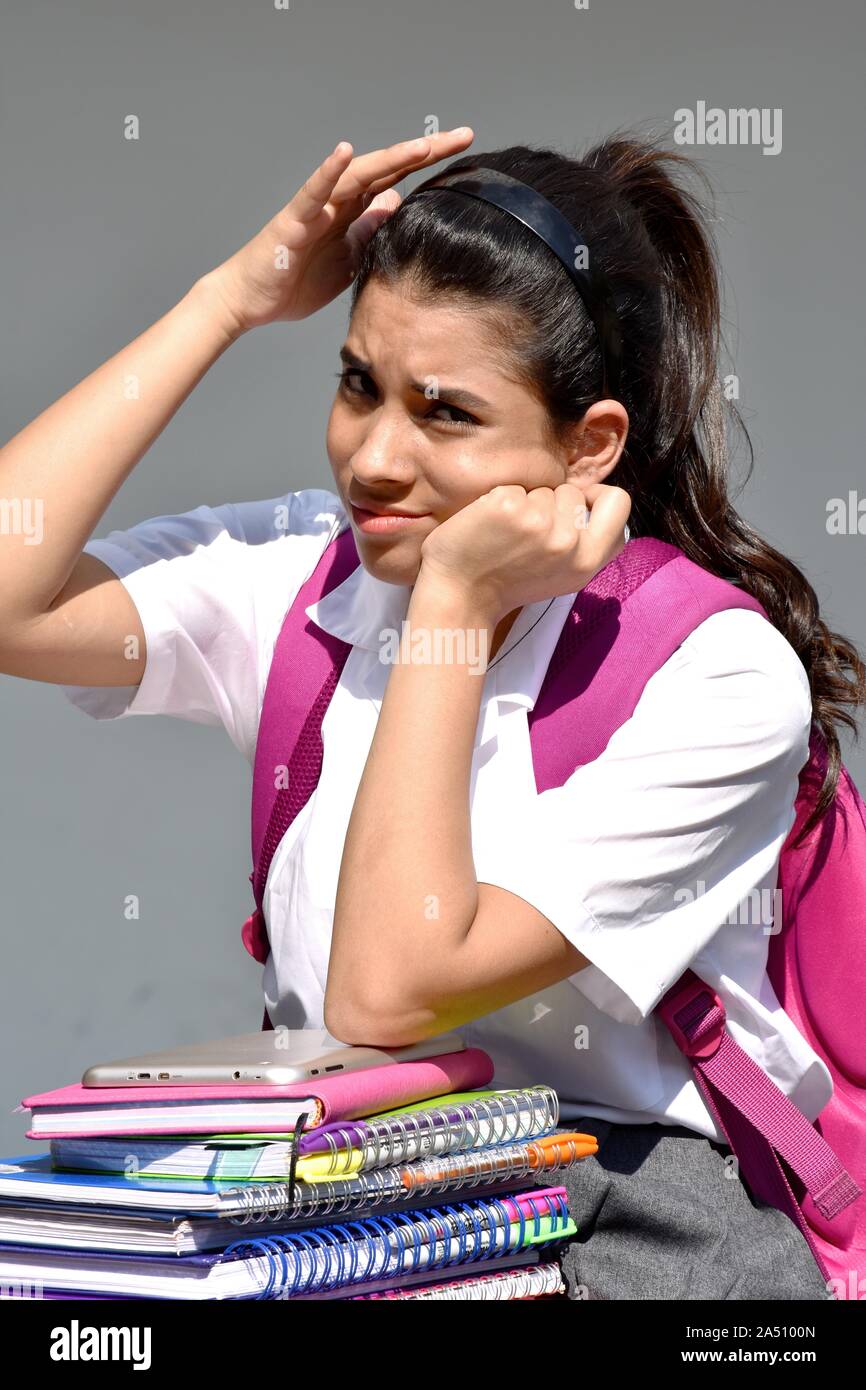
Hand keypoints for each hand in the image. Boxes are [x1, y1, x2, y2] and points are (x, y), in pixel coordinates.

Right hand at [201, 128, 473, 334]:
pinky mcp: (293, 220)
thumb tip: (397, 205)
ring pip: (357, 175)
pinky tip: (343, 152)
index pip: (397, 182)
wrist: (249, 301)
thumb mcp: (347, 262)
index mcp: (352, 214)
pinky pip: (312, 192)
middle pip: (387, 169)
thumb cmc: (293, 283)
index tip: (466, 154)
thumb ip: (370, 234)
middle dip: (425, 153)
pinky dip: (328, 172)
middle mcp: (337, 203)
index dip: (430, 167)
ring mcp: (316, 208)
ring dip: (390, 158)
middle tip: (464, 136)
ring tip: (424, 145)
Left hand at [417, 480, 631, 619]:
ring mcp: (539, 524)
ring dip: (525, 504)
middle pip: (573, 492)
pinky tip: (489, 529)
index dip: (598, 496)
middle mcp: (568, 543)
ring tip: (506, 536)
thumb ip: (584, 543)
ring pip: (542, 489)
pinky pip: (513, 488)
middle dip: (553, 503)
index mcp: (587, 561)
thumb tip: (591, 501)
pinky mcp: (508, 508)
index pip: (619, 503)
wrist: (460, 599)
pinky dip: (498, 502)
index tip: (578, 505)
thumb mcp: (562, 575)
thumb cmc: (507, 584)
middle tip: (528, 534)